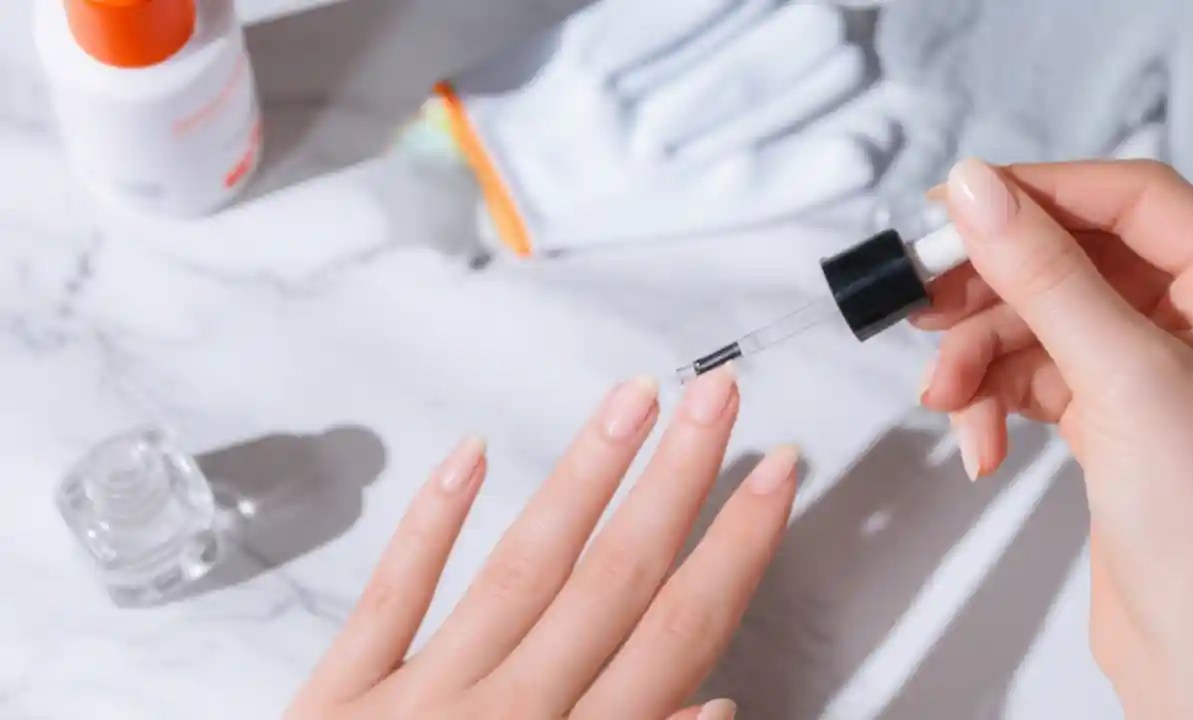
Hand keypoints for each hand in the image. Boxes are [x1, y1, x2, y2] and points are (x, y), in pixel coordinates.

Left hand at [288, 368, 794, 719]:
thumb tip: (715, 703)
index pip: (679, 634)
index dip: (735, 547)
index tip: (773, 474)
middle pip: (613, 582)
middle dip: (676, 483)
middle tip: (716, 397)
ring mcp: (419, 703)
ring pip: (521, 571)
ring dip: (583, 479)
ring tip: (630, 401)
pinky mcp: (339, 700)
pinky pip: (390, 599)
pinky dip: (430, 525)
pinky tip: (470, 454)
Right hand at [916, 159, 1192, 718]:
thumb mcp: (1124, 378)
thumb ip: (1044, 276)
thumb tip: (974, 188)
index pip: (1133, 199)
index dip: (1040, 192)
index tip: (951, 204)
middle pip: (1073, 260)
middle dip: (991, 287)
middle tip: (920, 302)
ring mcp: (1153, 373)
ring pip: (1040, 323)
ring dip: (979, 358)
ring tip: (943, 401)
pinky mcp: (1112, 421)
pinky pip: (1033, 378)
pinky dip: (993, 402)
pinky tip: (978, 444)